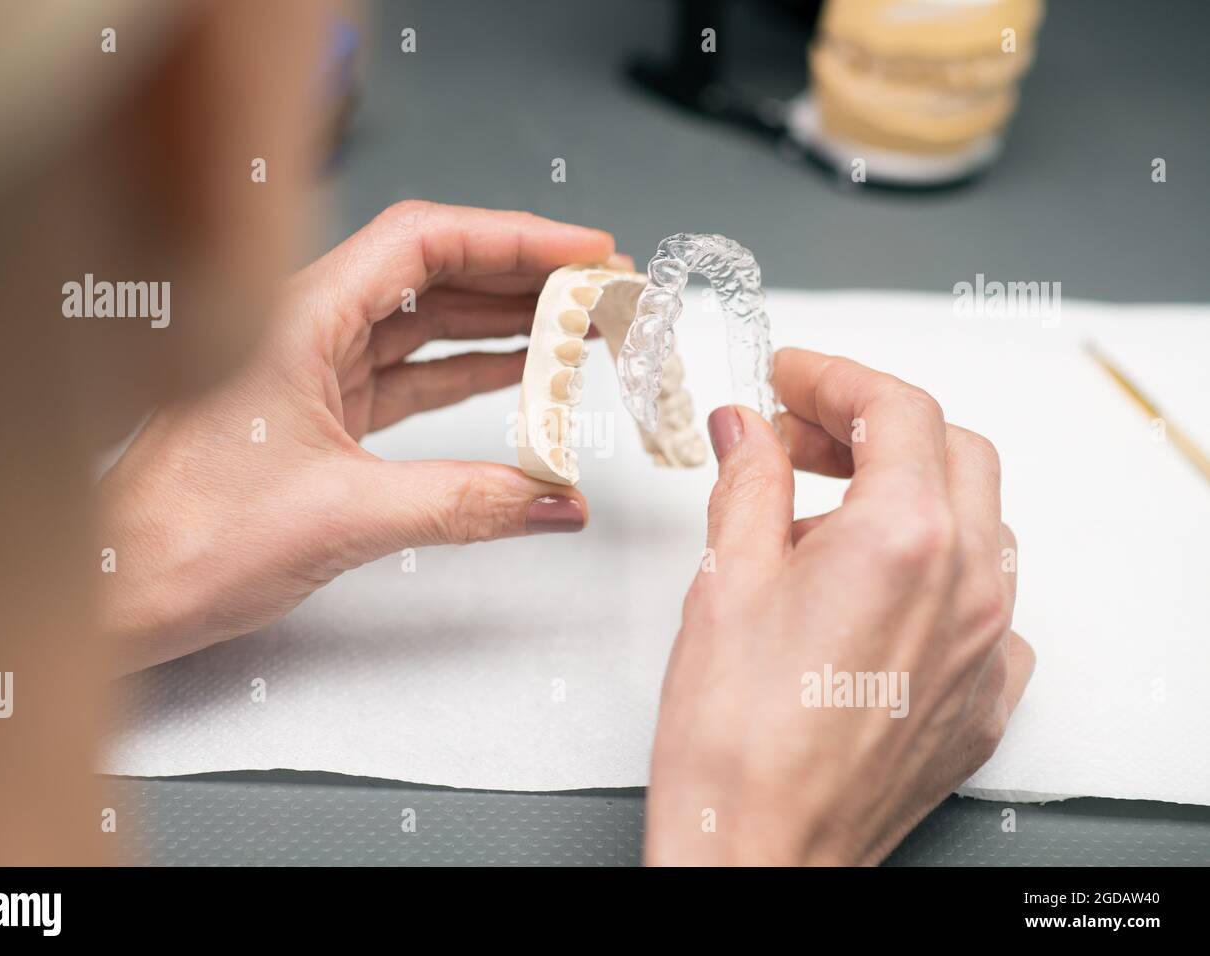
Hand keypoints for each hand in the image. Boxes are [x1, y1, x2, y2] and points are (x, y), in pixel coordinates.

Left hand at [99, 201, 619, 672]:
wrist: (119, 589)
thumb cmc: (188, 539)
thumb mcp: (344, 517)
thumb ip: (466, 505)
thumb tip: (557, 502)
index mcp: (295, 317)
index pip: (422, 242)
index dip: (512, 237)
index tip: (583, 253)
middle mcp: (302, 326)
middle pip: (431, 273)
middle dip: (520, 277)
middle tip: (597, 292)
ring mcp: (310, 367)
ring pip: (422, 323)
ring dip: (499, 324)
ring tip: (574, 329)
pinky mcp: (317, 411)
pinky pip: (407, 374)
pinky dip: (465, 373)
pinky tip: (516, 378)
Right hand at [645, 348, 1033, 864]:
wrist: (759, 855)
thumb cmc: (734, 741)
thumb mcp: (723, 579)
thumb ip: (748, 482)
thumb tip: (748, 431)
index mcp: (905, 540)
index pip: (897, 407)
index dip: (835, 377)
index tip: (790, 380)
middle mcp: (969, 587)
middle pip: (952, 450)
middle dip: (876, 425)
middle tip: (798, 439)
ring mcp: (987, 648)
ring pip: (978, 523)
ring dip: (908, 493)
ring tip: (821, 519)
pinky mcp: (984, 700)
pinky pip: (986, 604)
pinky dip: (935, 571)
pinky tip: (870, 596)